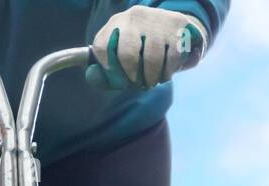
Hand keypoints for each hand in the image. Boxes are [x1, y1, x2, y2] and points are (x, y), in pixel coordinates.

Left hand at [89, 6, 205, 90]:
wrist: (174, 27)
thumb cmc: (142, 47)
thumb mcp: (121, 54)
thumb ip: (104, 71)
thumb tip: (91, 77)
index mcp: (116, 23)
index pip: (102, 46)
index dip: (106, 69)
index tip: (117, 81)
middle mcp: (134, 17)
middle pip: (127, 53)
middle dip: (131, 76)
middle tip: (136, 85)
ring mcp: (156, 21)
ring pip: (151, 58)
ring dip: (151, 78)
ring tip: (151, 82)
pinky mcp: (176, 28)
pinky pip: (171, 58)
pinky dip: (167, 72)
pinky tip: (164, 75)